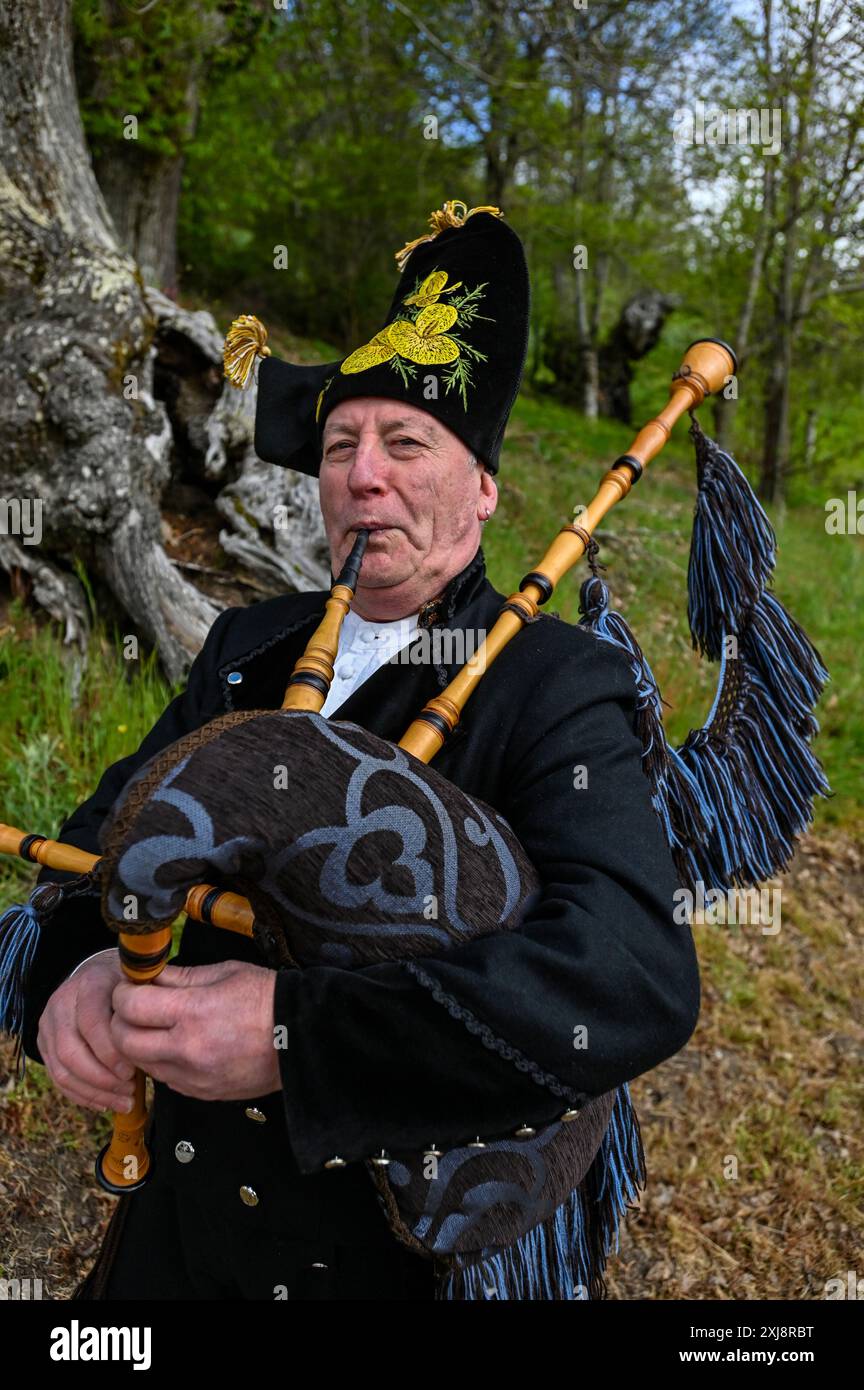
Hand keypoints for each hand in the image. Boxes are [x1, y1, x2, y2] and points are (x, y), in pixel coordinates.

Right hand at [38, 950, 136, 1113]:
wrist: (100, 974)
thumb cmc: (128, 986)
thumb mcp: (141, 985)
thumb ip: (144, 1009)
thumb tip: (152, 1047)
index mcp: (89, 983)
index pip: (91, 1022)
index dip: (110, 1052)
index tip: (132, 1071)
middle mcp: (62, 1002)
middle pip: (71, 1051)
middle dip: (102, 1079)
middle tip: (129, 1092)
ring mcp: (49, 1024)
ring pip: (62, 1069)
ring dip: (94, 1092)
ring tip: (124, 1102)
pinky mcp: (44, 1043)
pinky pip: (57, 1078)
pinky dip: (82, 1095)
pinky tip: (106, 1103)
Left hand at [108, 960, 280, 1101]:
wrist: (300, 1038)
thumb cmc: (266, 1000)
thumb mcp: (224, 973)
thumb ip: (180, 977)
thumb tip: (149, 976)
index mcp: (192, 1012)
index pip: (131, 1006)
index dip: (122, 993)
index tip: (128, 988)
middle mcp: (186, 1049)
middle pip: (124, 1041)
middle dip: (121, 1022)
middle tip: (134, 1009)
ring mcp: (192, 1076)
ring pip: (141, 1064)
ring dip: (139, 1045)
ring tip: (157, 1028)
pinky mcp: (200, 1093)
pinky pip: (164, 1080)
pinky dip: (162, 1063)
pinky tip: (178, 1047)